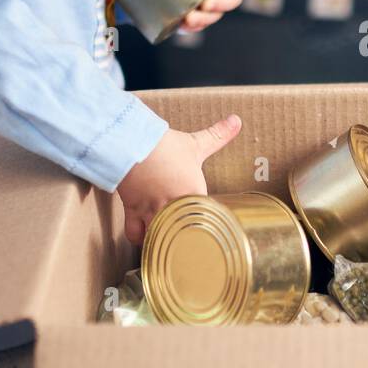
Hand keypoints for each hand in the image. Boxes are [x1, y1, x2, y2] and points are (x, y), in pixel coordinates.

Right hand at [116, 115, 241, 245]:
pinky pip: (135, 235)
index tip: (211, 230)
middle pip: (183, 238)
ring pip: (159, 240)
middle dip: (187, 242)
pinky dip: (140, 240)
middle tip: (191, 246)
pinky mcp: (132, 212)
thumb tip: (237, 120)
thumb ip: (218, 135)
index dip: (209, 227)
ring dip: (164, 243)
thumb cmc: (164, 146)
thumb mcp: (195, 143)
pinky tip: (145, 239)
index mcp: (193, 195)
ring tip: (170, 247)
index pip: (207, 221)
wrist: (131, 144)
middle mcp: (173, 208)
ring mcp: (151, 212)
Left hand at [162, 0, 251, 31]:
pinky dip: (192, 27)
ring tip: (190, 16)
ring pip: (213, 16)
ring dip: (204, 19)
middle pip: (230, 3)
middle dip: (220, 4)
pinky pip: (196, 26)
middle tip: (206, 1)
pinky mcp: (193, 18)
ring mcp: (208, 7)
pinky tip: (184, 24)